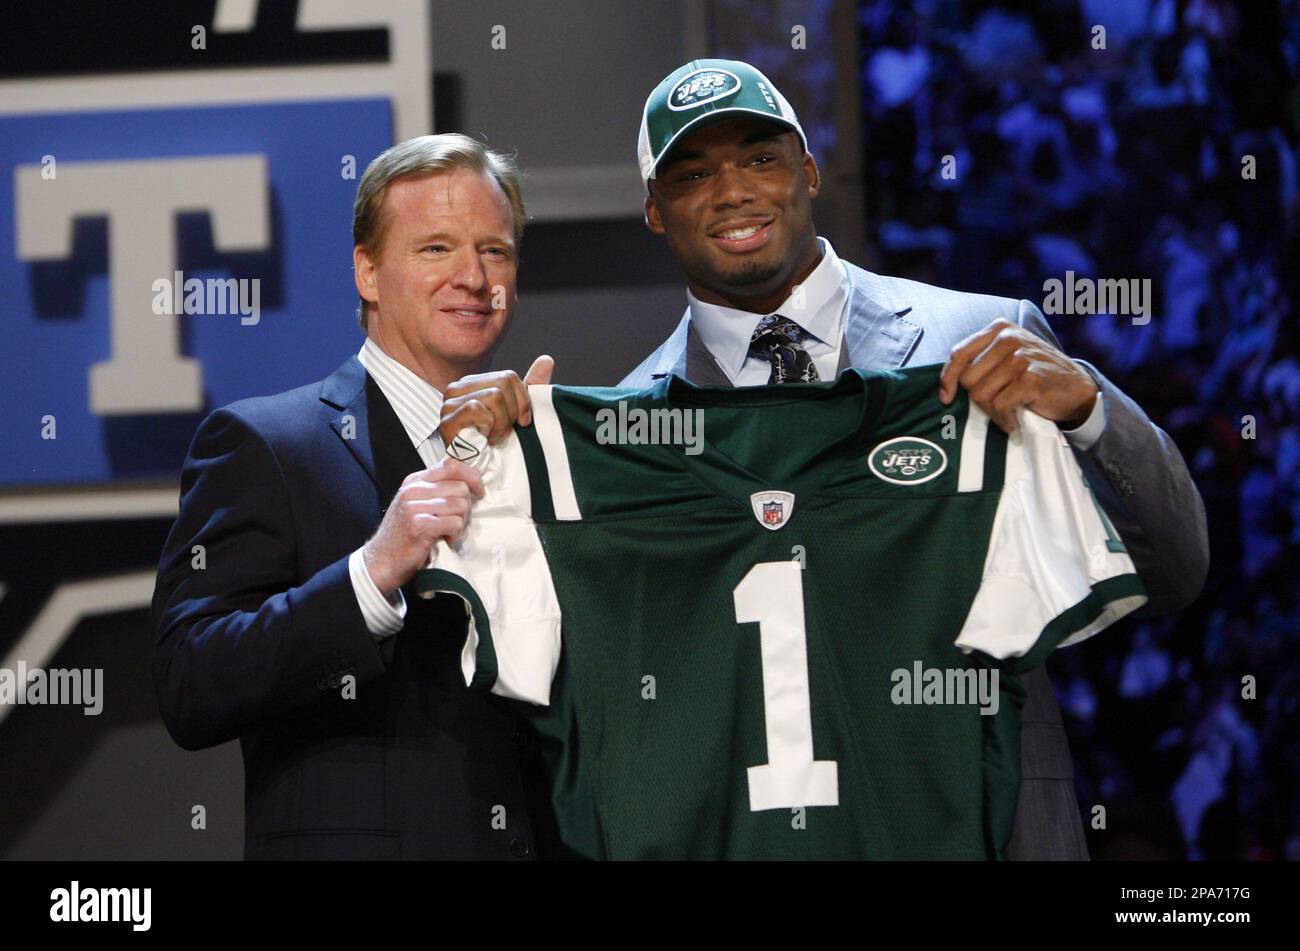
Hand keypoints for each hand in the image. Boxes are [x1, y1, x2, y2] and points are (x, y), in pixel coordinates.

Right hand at [362, 458, 485, 596]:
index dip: (472, 476)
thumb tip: (470, 483)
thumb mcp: (417, 504)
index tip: (478, 490)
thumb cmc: (404, 533)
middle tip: (457, 520)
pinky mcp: (419, 525)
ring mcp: (414, 507)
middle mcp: (413, 489)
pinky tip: (446, 539)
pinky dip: (455, 534)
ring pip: (460, 505)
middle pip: (460, 487)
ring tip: (449, 531)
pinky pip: (454, 523)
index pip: (452, 465)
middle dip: (466, 506)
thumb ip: (437, 490)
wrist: (382, 560)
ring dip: (461, 522)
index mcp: (415, 480)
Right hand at [438, 355, 554, 445]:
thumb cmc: (501, 445)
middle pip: (503, 382)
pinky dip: (489, 428)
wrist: (487, 475)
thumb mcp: (520, 411)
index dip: (522, 402)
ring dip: (502, 423)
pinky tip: (484, 440)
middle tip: (504, 431)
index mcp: (473, 383)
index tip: (519, 423)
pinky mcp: (446, 421)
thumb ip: (532, 386)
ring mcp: (448, 404)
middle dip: (512, 412)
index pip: (508, 377)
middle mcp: (457, 389)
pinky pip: (478, 409)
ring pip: (494, 396)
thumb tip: (547, 359)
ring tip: (494, 437)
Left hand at [938, 319, 1098, 433]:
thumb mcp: (1008, 356)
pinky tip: (1013, 420)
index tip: (947, 397)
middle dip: (978, 399)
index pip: (959, 354)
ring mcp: (1020, 357)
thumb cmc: (1036, 375)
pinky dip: (1004, 419)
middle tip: (995, 406)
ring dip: (992, 412)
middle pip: (968, 379)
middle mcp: (1008, 338)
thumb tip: (946, 384)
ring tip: (1006, 414)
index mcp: (999, 330)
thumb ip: (982, 361)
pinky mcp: (1030, 378)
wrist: (1077, 388)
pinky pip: (999, 405)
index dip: (948, 378)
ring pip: (981, 394)